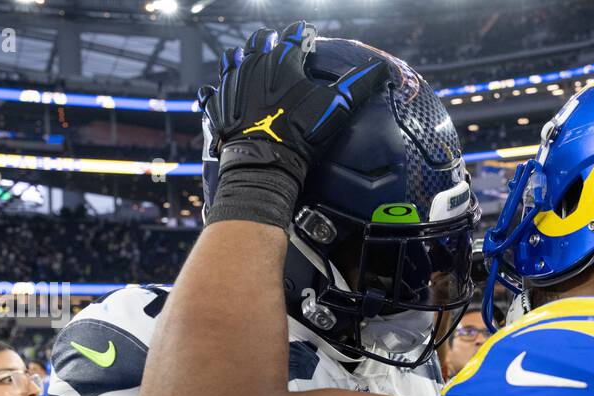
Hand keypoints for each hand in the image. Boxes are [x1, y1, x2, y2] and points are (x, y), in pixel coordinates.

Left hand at [200, 22, 385, 183]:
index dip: (304, 33)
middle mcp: (253, 64)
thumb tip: (382, 67)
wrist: (262, 162)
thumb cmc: (301, 133)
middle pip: (260, 40)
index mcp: (282, 59)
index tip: (309, 34)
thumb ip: (358, 84)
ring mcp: (231, 83)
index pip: (295, 35)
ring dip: (242, 55)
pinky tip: (219, 90)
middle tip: (279, 42)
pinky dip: (216, 89)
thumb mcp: (336, 108)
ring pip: (232, 57)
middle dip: (271, 39)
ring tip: (247, 57)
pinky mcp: (217, 104)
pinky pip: (211, 90)